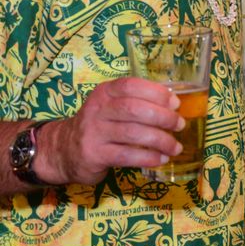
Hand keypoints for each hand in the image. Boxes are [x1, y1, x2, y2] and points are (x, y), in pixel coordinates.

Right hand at [37, 77, 183, 185]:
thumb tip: (175, 104)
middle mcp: (97, 110)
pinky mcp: (94, 155)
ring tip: (175, 146)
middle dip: (163, 117)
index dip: (156, 93)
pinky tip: (161, 159)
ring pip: (133, 134)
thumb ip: (136, 101)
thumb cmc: (100, 125)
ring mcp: (94, 133)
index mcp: (105, 92)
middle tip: (179, 124)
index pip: (131, 86)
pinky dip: (149, 157)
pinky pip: (127, 156)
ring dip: (161, 140)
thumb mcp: (111, 106)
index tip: (175, 103)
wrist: (63, 150)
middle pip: (134, 109)